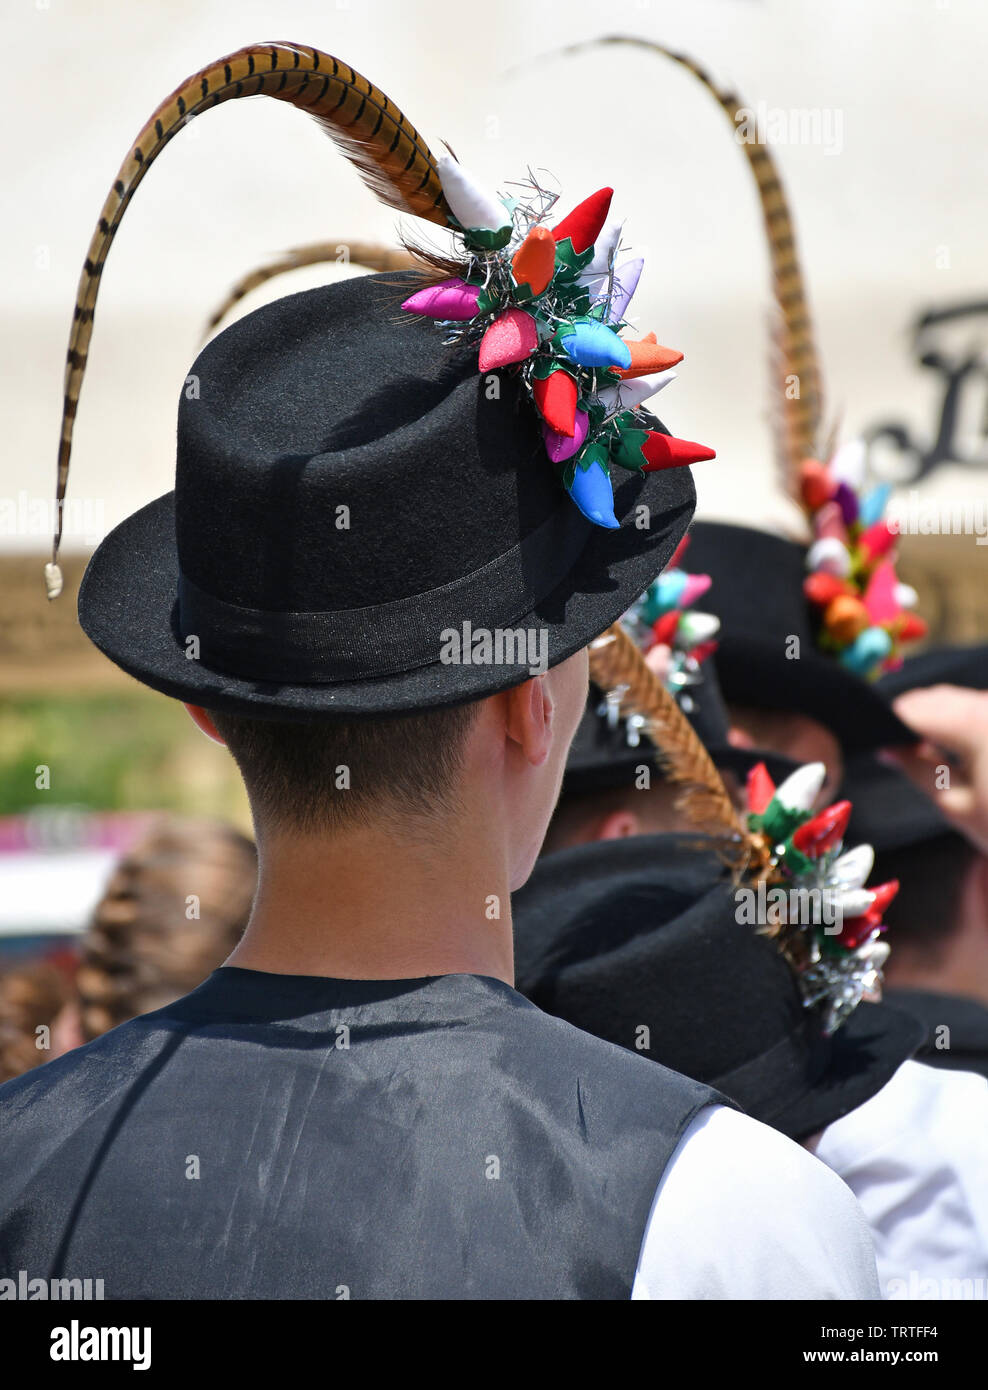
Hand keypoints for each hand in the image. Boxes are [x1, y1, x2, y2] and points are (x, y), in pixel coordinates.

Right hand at [880, 684, 987, 854]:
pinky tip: (963, 752)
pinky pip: (979, 708)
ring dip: (938, 720)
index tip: (875, 743)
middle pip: (935, 698)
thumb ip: (916, 770)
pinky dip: (963, 723)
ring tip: (930, 756)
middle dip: (912, 721)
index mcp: (973, 724)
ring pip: (958, 700)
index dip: (886, 725)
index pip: (911, 710)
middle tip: (899, 753)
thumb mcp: (956, 806)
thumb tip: (887, 748)